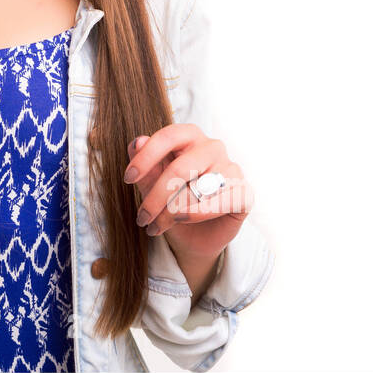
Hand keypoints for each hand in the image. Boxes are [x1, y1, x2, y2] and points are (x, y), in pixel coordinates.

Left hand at [124, 123, 253, 260]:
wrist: (195, 236)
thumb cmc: (172, 201)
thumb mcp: (152, 183)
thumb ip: (145, 163)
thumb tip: (137, 142)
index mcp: (190, 136)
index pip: (168, 137)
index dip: (146, 157)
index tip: (128, 178)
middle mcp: (213, 147)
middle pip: (179, 168)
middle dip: (155, 198)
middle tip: (142, 217)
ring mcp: (232, 169)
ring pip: (195, 190)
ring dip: (170, 212)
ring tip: (156, 226)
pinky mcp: (244, 193)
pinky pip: (217, 203)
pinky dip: (194, 214)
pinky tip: (180, 220)